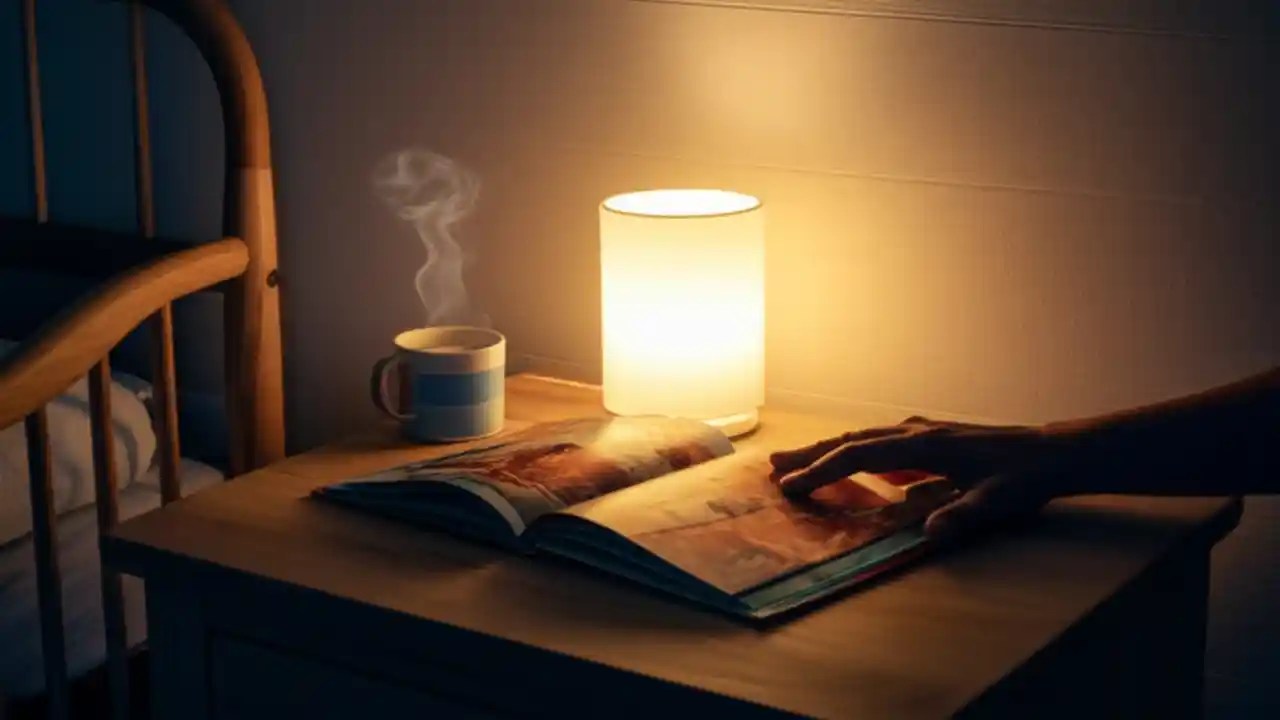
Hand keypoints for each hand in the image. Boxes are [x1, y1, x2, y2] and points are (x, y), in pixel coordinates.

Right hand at [771, 417, 1073, 541]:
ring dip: (829, 450)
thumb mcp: (995, 502)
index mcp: (923, 444)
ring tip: (797, 462)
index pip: (859, 455)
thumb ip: (962, 516)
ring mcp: (923, 432)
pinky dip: (855, 450)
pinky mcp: (932, 438)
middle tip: (773, 467)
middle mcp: (916, 432)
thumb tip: (931, 532)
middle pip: (851, 439)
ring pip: (863, 438)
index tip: (793, 486)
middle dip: (811, 454)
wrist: (1053, 452)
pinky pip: (880, 442)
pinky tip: (852, 460)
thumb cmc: (1024, 479)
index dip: (823, 470)